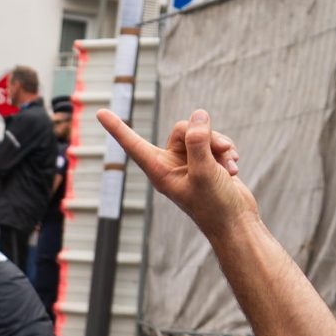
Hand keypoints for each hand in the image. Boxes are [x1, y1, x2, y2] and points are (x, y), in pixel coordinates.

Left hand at [98, 105, 255, 236]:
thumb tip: (197, 116)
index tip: (99, 113)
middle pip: (182, 129)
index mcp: (160, 171)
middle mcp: (171, 165)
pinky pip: (213, 142)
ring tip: (230, 164)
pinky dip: (225, 151)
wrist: (236, 223)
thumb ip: (198, 142)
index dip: (117, 128)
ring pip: (201, 133)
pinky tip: (234, 167)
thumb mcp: (205, 172)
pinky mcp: (205, 162)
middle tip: (221, 151)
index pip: (133, 145)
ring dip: (219, 145)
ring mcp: (189, 162)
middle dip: (206, 135)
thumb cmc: (215, 205)